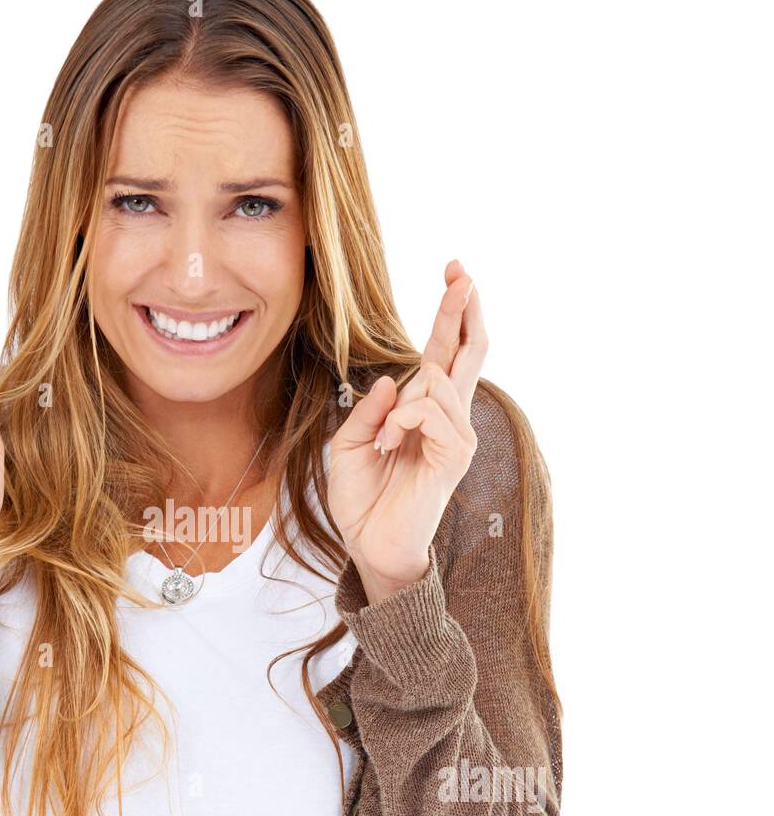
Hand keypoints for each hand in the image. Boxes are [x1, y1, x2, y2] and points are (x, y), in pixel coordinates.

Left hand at [327, 261, 487, 600]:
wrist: (371, 545)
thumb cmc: (362, 499)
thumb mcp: (348, 445)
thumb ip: (369, 411)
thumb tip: (394, 381)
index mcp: (422, 409)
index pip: (443, 351)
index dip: (450, 312)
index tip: (455, 270)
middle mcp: (446, 416)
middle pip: (466, 350)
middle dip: (463, 309)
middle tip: (461, 271)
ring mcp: (456, 434)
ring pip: (439, 382)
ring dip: (401, 406)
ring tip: (384, 442)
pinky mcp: (456, 454)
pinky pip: (434, 410)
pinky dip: (403, 422)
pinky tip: (391, 446)